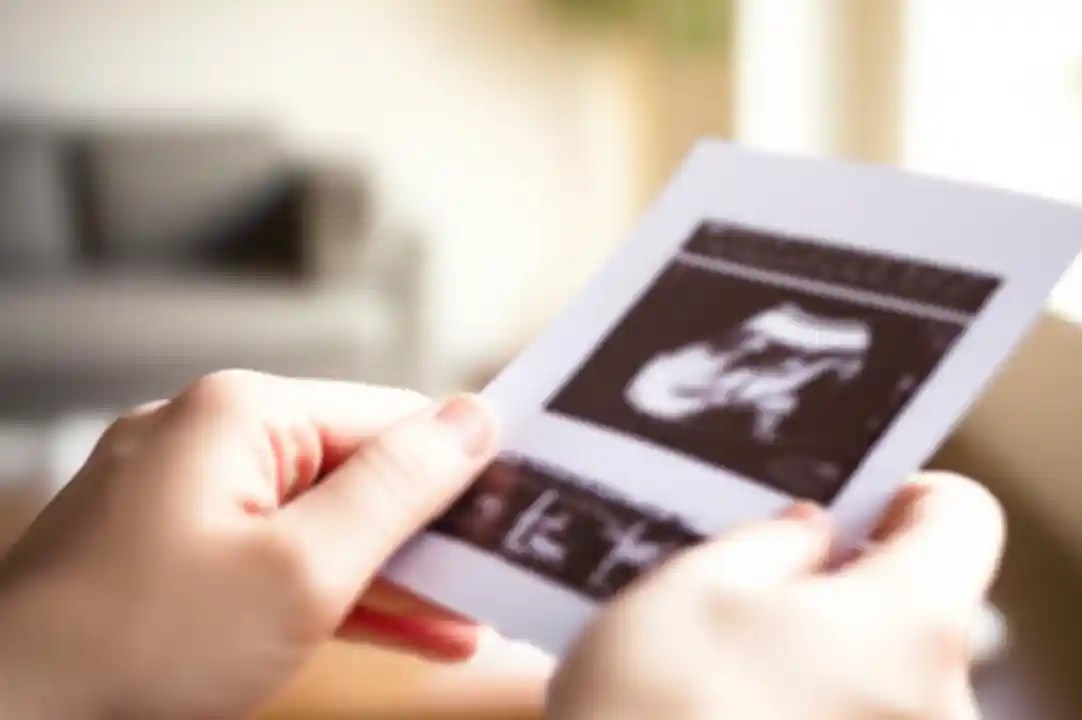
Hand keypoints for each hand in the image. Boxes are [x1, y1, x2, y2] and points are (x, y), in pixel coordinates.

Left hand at [0, 371, 500, 717]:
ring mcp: (189, 494)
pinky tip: (406, 629)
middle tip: (500, 575)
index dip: (461, 465)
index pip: (391, 417)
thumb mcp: (305, 569)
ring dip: (393, 571)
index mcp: (242, 414)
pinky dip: (336, 590)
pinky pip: (279, 554)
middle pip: (358, 467)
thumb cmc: (141, 646)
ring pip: (323, 519)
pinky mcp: (177, 547)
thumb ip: (399, 488)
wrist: (14, 718)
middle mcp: (212, 436)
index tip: (520, 509)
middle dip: (429, 530)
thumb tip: (474, 420)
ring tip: (470, 618)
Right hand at [549, 472, 1004, 719]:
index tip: (849, 511)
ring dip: (831, 670)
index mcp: (914, 626)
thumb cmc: (647, 713)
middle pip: (925, 611)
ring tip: (735, 685)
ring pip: (891, 684)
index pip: (964, 517)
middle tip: (757, 602)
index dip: (903, 497)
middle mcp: (945, 710)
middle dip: (852, 594)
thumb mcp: (693, 586)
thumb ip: (774, 541)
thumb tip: (813, 535)